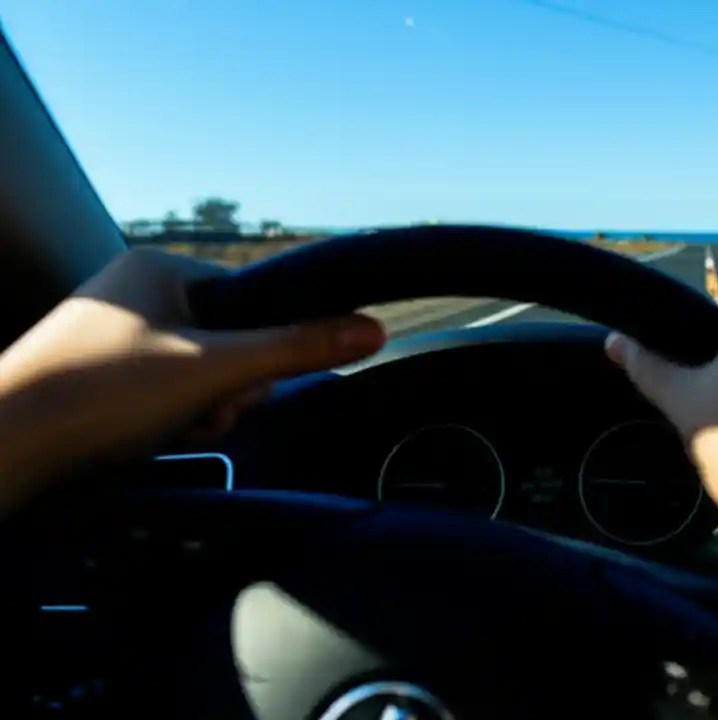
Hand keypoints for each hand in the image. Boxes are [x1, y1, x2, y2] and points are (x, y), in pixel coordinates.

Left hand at [0, 248, 384, 506]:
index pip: (253, 301)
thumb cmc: (101, 394)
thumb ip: (297, 349)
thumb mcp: (216, 370)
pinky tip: (148, 434)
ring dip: (202, 409)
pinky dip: (170, 419)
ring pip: (201, 374)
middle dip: (228, 389)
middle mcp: (138, 291)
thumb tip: (375, 330)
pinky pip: (167, 392)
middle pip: (231, 343)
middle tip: (201, 410)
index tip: (240, 384)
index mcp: (161, 267)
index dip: (262, 351)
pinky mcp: (101, 374)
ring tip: (169, 426)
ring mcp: (117, 335)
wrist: (8, 445)